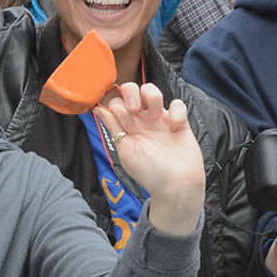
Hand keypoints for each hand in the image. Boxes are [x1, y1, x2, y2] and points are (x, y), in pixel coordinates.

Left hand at [94, 82, 203, 236]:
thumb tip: (97, 108)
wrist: (176, 186)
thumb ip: (113, 127)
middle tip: (134, 109)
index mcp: (125, 127)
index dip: (114, 102)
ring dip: (151, 96)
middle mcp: (141, 121)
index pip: (115, 102)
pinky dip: (177, 111)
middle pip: (131, 90)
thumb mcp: (125, 149)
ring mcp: (160, 120)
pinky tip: (175, 125)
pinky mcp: (179, 121)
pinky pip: (177, 104)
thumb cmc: (149, 173)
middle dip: (130, 93)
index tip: (117, 111)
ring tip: (154, 115)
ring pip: (152, 91)